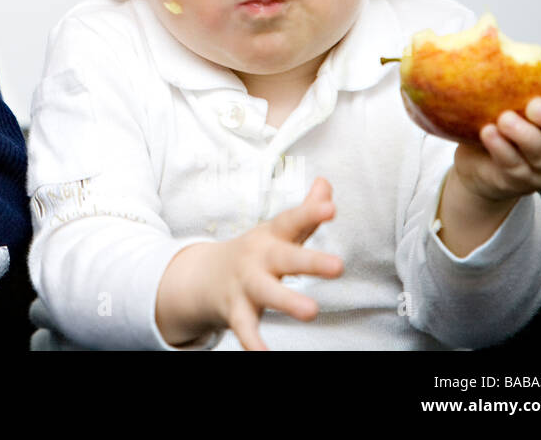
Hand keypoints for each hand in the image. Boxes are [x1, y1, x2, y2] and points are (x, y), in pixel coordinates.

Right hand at [200, 177, 343, 349]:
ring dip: (287, 301)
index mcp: (273, 237)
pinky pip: (245, 328)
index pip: (293, 221)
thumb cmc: (255, 253)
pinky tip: (265, 355)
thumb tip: (326, 184)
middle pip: (285, 257)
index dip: (311, 212)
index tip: (330, 206)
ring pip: (267, 292)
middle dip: (310, 261)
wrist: (202, 276)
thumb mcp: (278, 231)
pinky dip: (253, 343)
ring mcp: (246, 284)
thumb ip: (305, 211)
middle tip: (338, 266)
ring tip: (311, 311)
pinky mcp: (235, 310)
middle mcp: (259, 258)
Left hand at [453, 92, 540, 202]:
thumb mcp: (515, 105)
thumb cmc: (500, 126)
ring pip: (540, 153)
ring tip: (504, 119)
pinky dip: (500, 147)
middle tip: (534, 105)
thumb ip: (521, 86)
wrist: (479, 165)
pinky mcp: (517, 180)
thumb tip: (502, 47)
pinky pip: (512, 164)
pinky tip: (489, 133)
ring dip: (522, 134)